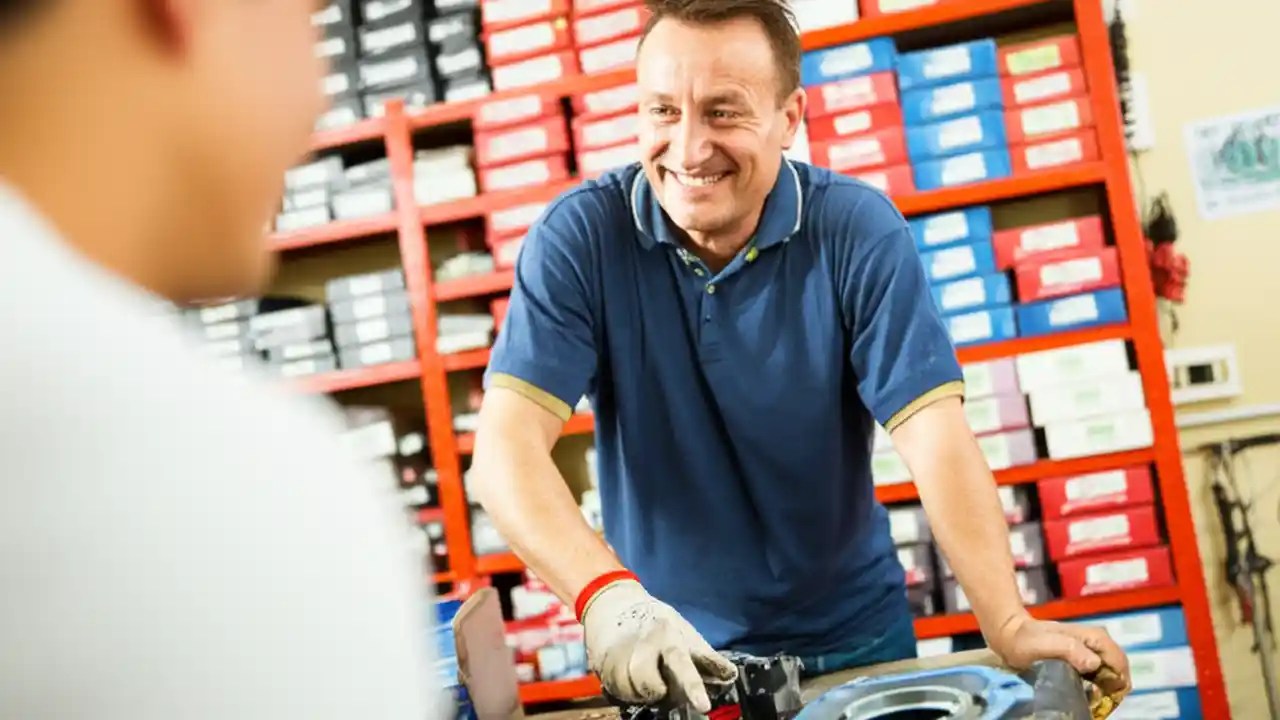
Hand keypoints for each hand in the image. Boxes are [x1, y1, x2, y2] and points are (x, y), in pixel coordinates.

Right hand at [580, 579, 737, 712]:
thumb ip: (705, 657)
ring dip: (645, 692)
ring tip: (651, 678)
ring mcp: (621, 657)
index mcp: (669, 637)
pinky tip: (632, 677)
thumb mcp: (685, 633)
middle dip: (658, 692)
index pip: (683, 665)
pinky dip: (629, 691)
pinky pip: (620, 692)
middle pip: (650, 684)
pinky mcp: (602, 667)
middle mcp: (644, 646)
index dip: (693, 688)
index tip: (703, 706)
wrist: (612, 603)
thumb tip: (729, 677)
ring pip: (636, 692)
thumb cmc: (657, 623)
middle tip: (665, 692)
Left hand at [990, 613, 1131, 716]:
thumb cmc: (1025, 639)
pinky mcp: (1084, 661)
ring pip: (1110, 678)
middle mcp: (1098, 644)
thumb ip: (1069, 650)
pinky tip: (1080, 694)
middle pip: (1118, 673)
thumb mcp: (1043, 643)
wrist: (1010, 635)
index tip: (1098, 697)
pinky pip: (1099, 679)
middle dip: (1110, 690)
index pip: (1120, 665)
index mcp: (1096, 637)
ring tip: (1084, 698)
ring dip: (1102, 691)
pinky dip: (1095, 689)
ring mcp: (1092, 653)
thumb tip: (1094, 664)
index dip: (1115, 684)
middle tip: (1090, 700)